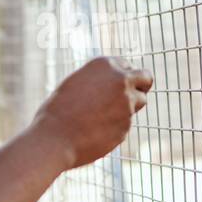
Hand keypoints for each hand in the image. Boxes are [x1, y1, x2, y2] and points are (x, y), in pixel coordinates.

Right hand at [32, 56, 152, 169]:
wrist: (55, 137)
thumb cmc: (58, 110)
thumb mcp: (77, 83)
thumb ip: (99, 80)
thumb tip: (115, 82)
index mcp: (105, 64)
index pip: (127, 65)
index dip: (123, 76)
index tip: (117, 84)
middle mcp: (120, 80)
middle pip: (146, 78)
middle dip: (141, 86)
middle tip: (134, 94)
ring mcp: (127, 103)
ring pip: (140, 102)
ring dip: (128, 107)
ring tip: (102, 116)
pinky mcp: (127, 125)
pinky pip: (125, 123)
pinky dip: (115, 126)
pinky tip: (95, 131)